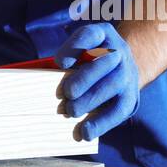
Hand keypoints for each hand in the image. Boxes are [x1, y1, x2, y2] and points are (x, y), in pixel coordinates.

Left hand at [54, 22, 140, 141]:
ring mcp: (128, 73)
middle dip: (83, 79)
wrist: (124, 66)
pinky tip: (85, 132)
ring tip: (71, 111)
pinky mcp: (131, 96)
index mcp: (102, 34)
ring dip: (90, 101)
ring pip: (111, 85)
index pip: (90, 35)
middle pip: (102, 63)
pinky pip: (118, 110)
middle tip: (66, 93)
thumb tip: (34, 74)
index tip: (59, 62)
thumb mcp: (81, 49)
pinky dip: (101, 123)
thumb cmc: (90, 59)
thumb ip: (64, 58)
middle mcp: (118, 51)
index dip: (75, 47)